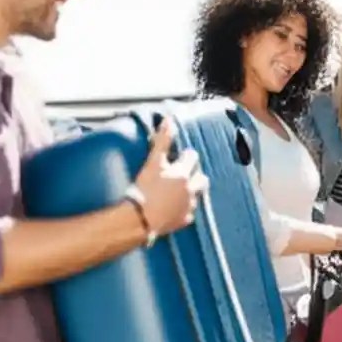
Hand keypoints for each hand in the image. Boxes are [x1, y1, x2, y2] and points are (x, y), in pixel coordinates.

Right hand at [134, 119, 208, 235]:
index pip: (193, 157)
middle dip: (195, 174)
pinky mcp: (184, 220)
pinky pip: (189, 212)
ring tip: (176, 191)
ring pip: (197, 195)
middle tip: (181, 174)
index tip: (178, 157)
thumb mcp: (152, 162)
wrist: (139, 218)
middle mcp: (191, 189)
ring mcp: (189, 206)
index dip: (185, 156)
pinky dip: (183, 209)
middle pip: (202, 178)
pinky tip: (173, 208)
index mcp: (183, 173)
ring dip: (190, 191)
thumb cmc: (145, 189)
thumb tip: (168, 121)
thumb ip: (162, 141)